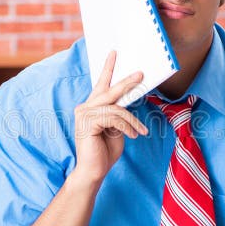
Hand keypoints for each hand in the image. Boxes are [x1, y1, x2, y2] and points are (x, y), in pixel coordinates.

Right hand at [72, 51, 147, 183]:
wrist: (93, 172)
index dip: (108, 68)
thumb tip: (129, 100)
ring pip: (116, 108)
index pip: (100, 85)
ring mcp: (83, 114)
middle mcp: (84, 107)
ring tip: (141, 132)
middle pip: (109, 91)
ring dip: (132, 121)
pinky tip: (133, 136)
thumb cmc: (104, 152)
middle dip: (126, 82)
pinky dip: (127, 127)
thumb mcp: (116, 128)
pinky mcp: (87, 122)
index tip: (114, 53)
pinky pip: (114, 118)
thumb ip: (119, 114)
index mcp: (90, 107)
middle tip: (141, 74)